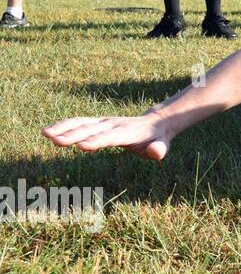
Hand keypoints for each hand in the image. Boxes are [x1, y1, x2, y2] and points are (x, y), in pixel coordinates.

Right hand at [42, 112, 171, 160]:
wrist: (154, 123)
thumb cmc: (156, 139)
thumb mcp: (162, 145)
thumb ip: (159, 149)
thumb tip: (156, 152)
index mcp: (128, 132)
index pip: (111, 137)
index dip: (97, 141)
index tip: (81, 146)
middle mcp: (113, 124)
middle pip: (92, 129)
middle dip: (74, 135)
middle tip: (57, 141)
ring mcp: (104, 121)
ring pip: (82, 123)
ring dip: (64, 128)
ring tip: (46, 134)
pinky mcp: (97, 122)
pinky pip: (78, 122)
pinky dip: (63, 125)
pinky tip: (48, 131)